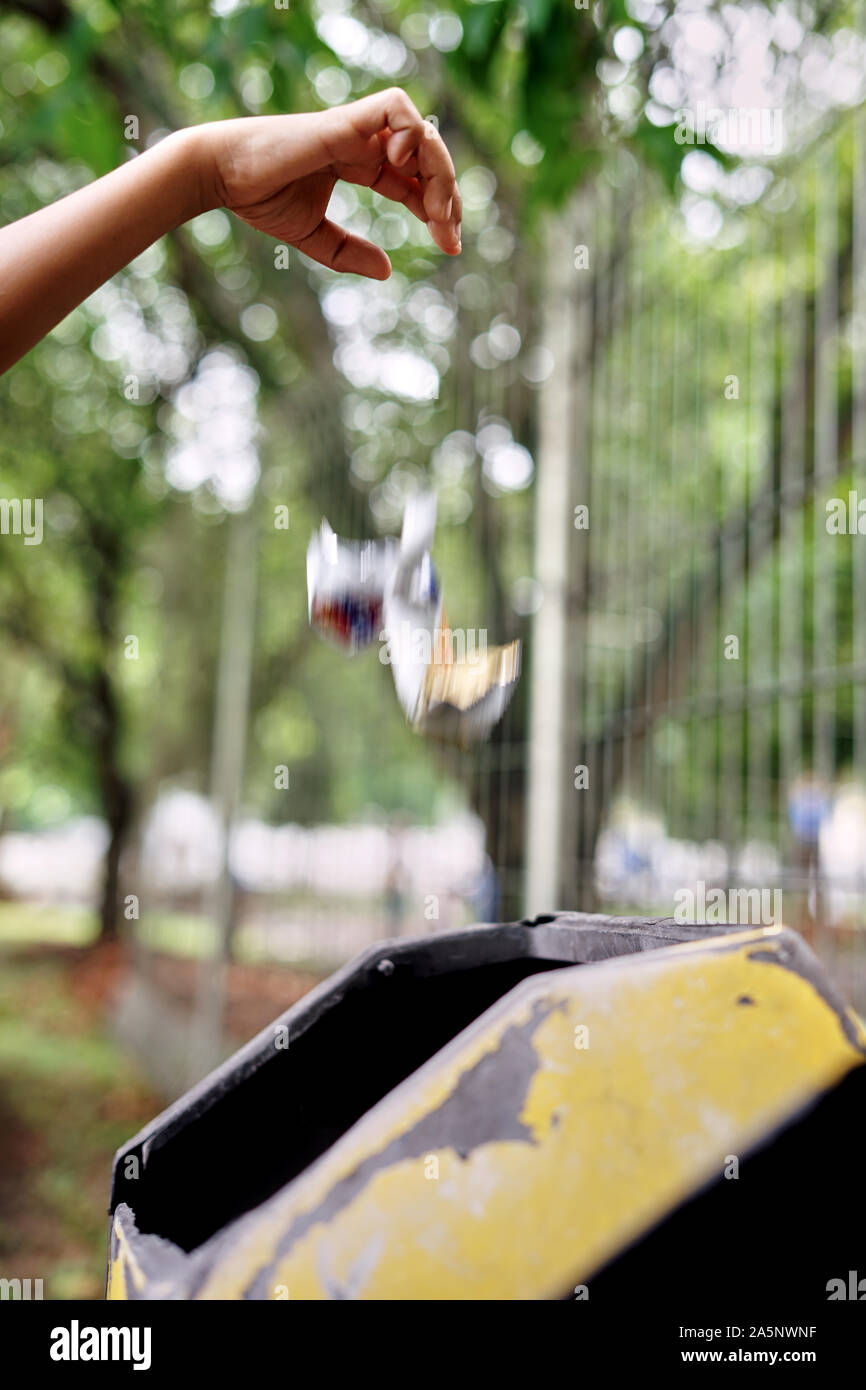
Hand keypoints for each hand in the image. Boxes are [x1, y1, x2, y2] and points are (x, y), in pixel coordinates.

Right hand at [201, 89, 461, 278]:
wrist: (224, 177)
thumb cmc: (261, 200)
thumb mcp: (314, 238)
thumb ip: (349, 253)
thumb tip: (388, 272)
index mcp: (361, 163)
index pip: (417, 180)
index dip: (440, 210)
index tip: (451, 246)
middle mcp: (365, 142)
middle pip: (429, 157)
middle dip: (449, 195)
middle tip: (451, 236)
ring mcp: (357, 128)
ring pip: (422, 131)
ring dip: (439, 170)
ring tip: (436, 212)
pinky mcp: (344, 121)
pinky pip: (396, 108)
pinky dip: (411, 135)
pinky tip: (401, 170)